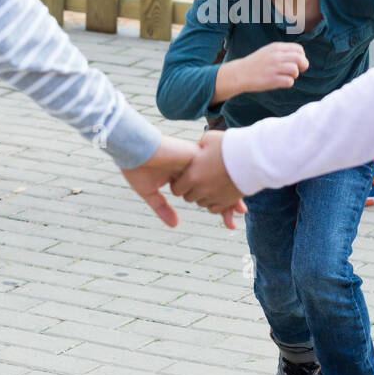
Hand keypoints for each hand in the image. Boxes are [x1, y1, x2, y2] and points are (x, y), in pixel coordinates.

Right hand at [120, 135, 240, 229]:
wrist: (132, 150)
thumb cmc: (137, 168)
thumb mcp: (150, 193)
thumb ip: (163, 208)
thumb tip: (175, 224)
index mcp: (183, 174)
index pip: (203, 189)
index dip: (215, 202)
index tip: (229, 219)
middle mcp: (192, 167)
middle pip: (215, 183)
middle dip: (229, 200)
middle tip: (241, 213)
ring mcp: (195, 161)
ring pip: (218, 176)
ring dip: (230, 193)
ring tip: (241, 211)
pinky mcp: (195, 156)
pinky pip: (214, 169)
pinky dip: (222, 183)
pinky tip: (230, 197)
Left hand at [172, 130, 245, 219]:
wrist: (253, 156)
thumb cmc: (229, 145)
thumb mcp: (208, 139)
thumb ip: (196, 148)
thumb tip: (194, 153)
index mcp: (192, 175)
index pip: (176, 189)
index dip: (179, 183)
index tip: (185, 177)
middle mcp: (201, 190)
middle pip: (188, 197)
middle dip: (191, 190)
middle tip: (198, 179)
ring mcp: (214, 197)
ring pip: (201, 203)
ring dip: (203, 196)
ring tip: (210, 183)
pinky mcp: (227, 202)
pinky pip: (214, 209)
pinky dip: (214, 203)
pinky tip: (217, 192)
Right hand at [236, 42, 307, 92]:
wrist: (240, 74)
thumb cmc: (257, 63)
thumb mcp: (269, 51)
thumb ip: (283, 52)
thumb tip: (300, 57)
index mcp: (276, 47)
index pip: (299, 49)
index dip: (302, 57)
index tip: (297, 63)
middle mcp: (276, 56)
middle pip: (300, 59)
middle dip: (303, 66)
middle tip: (297, 71)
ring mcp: (273, 68)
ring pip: (295, 70)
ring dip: (294, 75)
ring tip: (287, 76)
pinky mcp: (271, 80)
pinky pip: (289, 81)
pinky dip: (288, 83)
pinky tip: (281, 82)